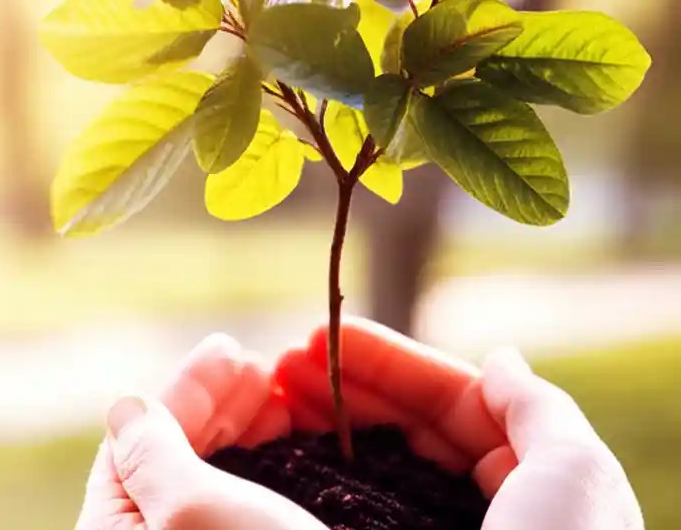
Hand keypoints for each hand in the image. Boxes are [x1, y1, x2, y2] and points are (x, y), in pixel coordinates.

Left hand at [76, 333, 326, 528]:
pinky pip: (253, 508)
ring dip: (251, 432)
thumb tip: (125, 406)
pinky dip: (276, 470)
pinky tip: (308, 446)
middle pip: (177, 462)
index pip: (133, 445)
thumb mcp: (189, 508)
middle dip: (221, 406)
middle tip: (264, 365)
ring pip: (219, 485)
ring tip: (286, 397)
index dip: (185, 392)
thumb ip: (151, 452)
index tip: (230, 347)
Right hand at [275, 319, 643, 529]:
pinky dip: (319, 471)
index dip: (394, 364)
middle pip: (405, 430)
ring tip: (273, 391)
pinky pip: (353, 508)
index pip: (456, 405)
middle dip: (346, 387)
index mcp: (532, 491)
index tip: (328, 338)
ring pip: (373, 468)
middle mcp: (479, 518)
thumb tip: (499, 359)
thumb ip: (539, 410)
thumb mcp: (576, 476)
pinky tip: (284, 447)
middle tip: (285, 362)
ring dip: (325, 423)